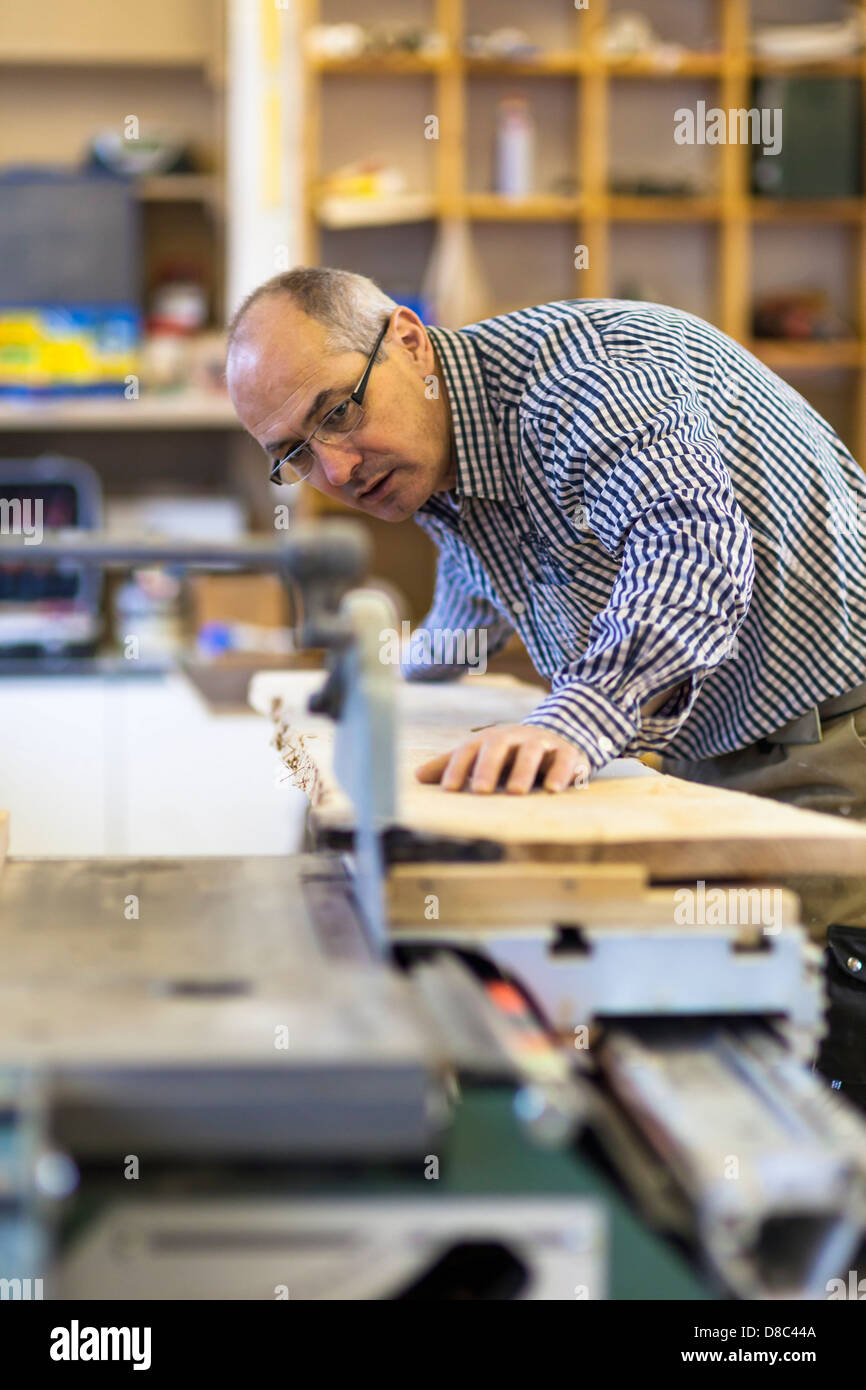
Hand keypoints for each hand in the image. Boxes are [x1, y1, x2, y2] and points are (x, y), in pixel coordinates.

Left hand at [415, 723, 590, 794]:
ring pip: (532, 751)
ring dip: (524, 771)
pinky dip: (561, 772)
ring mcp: (542, 742)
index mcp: (490, 738)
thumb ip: (452, 764)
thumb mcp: (482, 755)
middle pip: (499, 745)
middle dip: (489, 766)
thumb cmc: (510, 754)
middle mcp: (515, 737)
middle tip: (482, 790)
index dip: (457, 768)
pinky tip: (554, 789)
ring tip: (516, 791)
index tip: (449, 790)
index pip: (469, 750)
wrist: (556, 736)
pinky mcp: (568, 752)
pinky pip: (565, 759)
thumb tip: (416, 776)